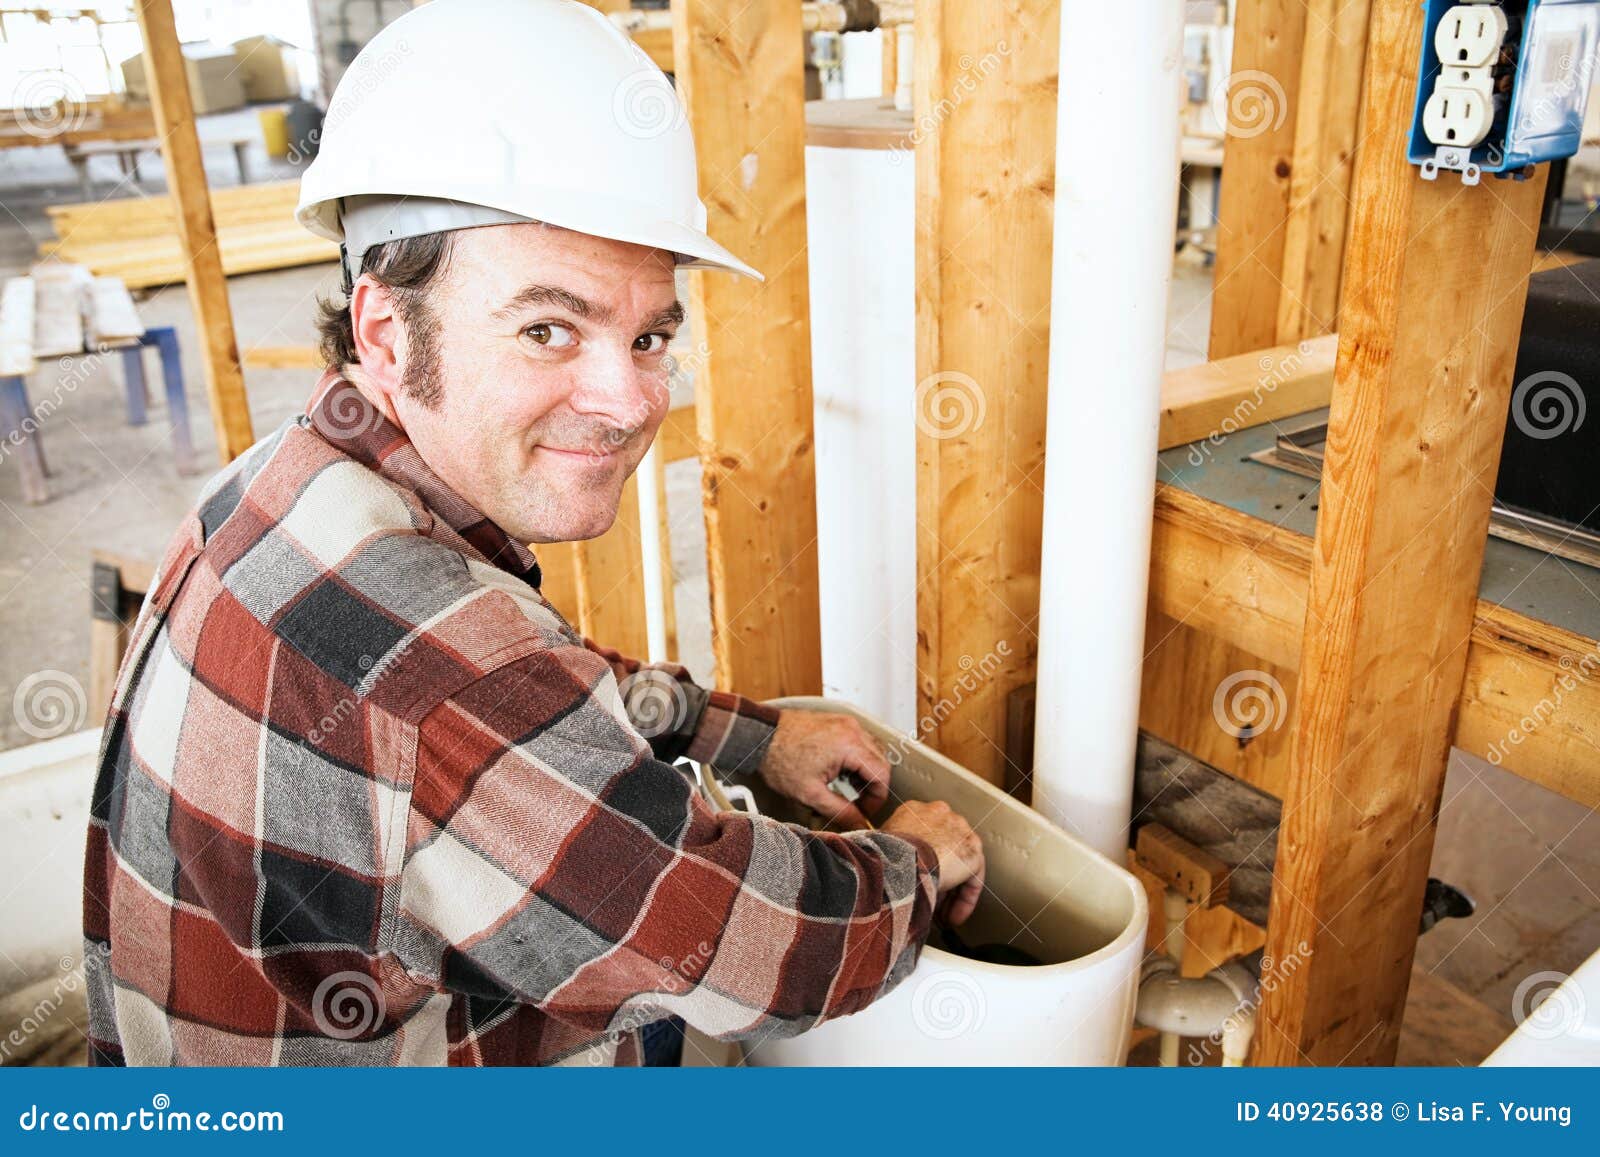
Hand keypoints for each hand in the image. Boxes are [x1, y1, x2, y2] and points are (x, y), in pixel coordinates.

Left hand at [758, 710, 890, 830]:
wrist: (759, 736)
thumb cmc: (778, 759)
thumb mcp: (810, 794)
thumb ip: (840, 811)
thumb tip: (859, 823)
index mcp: (849, 745)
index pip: (882, 774)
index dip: (877, 798)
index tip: (866, 812)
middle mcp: (852, 729)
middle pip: (881, 762)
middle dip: (873, 787)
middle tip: (859, 804)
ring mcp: (845, 723)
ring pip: (872, 751)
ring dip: (866, 772)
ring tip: (849, 789)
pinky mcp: (838, 722)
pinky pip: (860, 742)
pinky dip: (857, 759)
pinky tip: (842, 773)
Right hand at [882, 800, 985, 925]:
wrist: (898, 859)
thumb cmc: (883, 855)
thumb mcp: (881, 846)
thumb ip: (894, 850)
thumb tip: (892, 871)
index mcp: (916, 810)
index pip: (926, 836)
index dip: (923, 861)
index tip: (918, 879)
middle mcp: (941, 814)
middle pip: (946, 849)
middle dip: (940, 875)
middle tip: (930, 899)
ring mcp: (960, 830)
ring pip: (960, 864)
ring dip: (950, 891)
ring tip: (940, 913)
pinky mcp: (972, 851)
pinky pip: (972, 880)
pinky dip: (964, 900)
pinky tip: (952, 916)